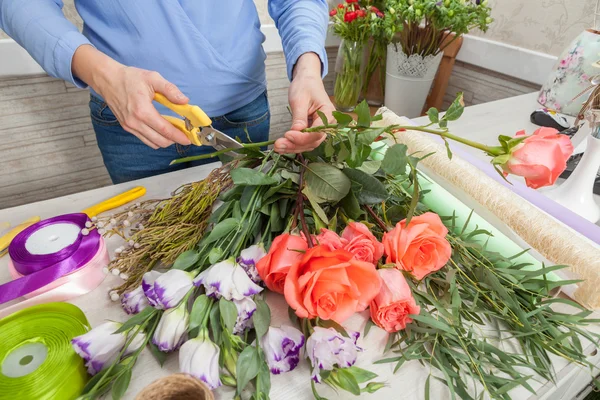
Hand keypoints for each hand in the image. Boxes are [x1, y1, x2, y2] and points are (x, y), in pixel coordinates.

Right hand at [72, 45, 190, 148]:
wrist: (107, 80)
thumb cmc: (130, 78)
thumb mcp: (153, 78)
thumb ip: (170, 90)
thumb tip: (185, 101)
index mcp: (142, 111)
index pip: (164, 130)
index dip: (178, 136)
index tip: (189, 139)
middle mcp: (135, 122)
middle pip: (160, 141)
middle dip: (175, 140)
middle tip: (184, 133)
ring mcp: (130, 127)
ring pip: (153, 143)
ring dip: (166, 140)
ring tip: (174, 132)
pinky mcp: (127, 127)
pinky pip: (145, 139)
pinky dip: (156, 139)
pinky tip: (162, 130)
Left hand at [274, 53, 334, 153]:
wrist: (307, 81)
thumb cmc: (305, 86)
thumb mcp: (300, 100)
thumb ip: (299, 117)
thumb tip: (295, 132)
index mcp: (328, 114)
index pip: (317, 132)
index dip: (302, 137)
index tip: (287, 135)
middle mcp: (328, 124)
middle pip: (313, 141)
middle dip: (295, 145)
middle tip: (278, 145)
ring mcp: (321, 129)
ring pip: (308, 144)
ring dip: (293, 148)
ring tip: (277, 147)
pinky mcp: (313, 131)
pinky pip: (305, 141)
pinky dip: (293, 145)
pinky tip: (282, 145)